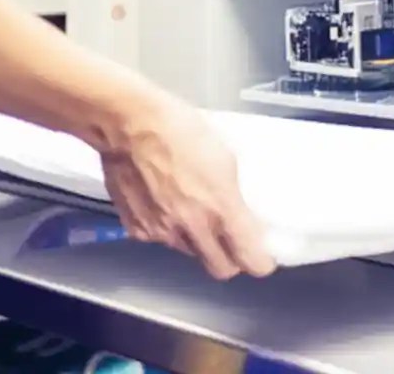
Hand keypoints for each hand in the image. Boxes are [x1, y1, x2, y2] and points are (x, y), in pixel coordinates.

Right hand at [100, 97, 275, 279]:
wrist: (131, 125)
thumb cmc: (182, 131)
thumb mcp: (226, 159)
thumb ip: (233, 196)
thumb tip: (240, 217)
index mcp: (221, 209)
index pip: (250, 259)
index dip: (260, 262)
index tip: (263, 256)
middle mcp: (192, 229)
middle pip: (220, 268)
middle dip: (230, 259)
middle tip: (232, 241)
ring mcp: (161, 232)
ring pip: (190, 252)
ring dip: (197, 241)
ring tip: (192, 209)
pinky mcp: (137, 228)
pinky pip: (160, 239)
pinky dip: (167, 229)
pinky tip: (164, 203)